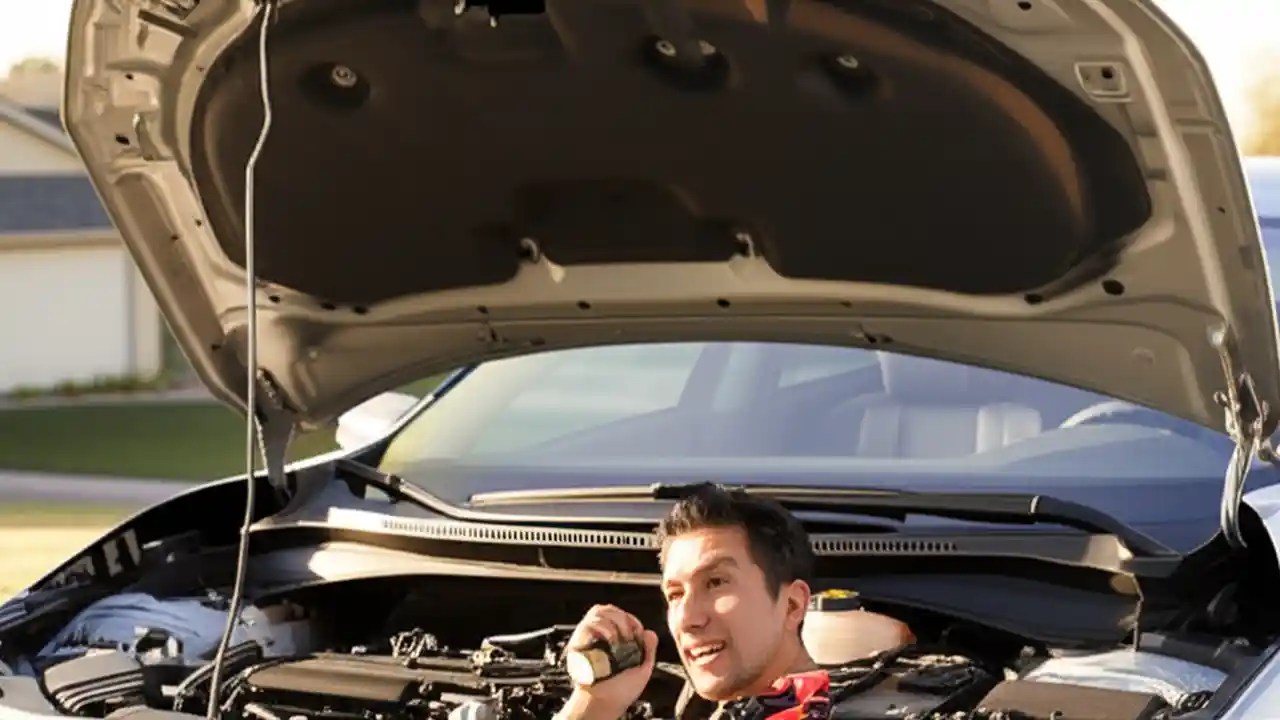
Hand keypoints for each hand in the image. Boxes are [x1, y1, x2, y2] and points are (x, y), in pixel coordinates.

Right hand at [557, 604, 658, 719]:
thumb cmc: (620, 692)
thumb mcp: (642, 670)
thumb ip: (648, 650)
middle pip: (608, 609)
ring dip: (614, 622)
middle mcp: (599, 637)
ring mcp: (588, 638)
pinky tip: (611, 641)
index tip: (637, 632)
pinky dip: (604, 627)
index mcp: (613, 641)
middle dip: (623, 618)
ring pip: (598, 611)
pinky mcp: (578, 643)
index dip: (631, 619)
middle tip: (628, 635)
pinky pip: (588, 623)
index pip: (620, 616)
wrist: (605, 703)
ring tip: (619, 639)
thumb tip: (649, 631)